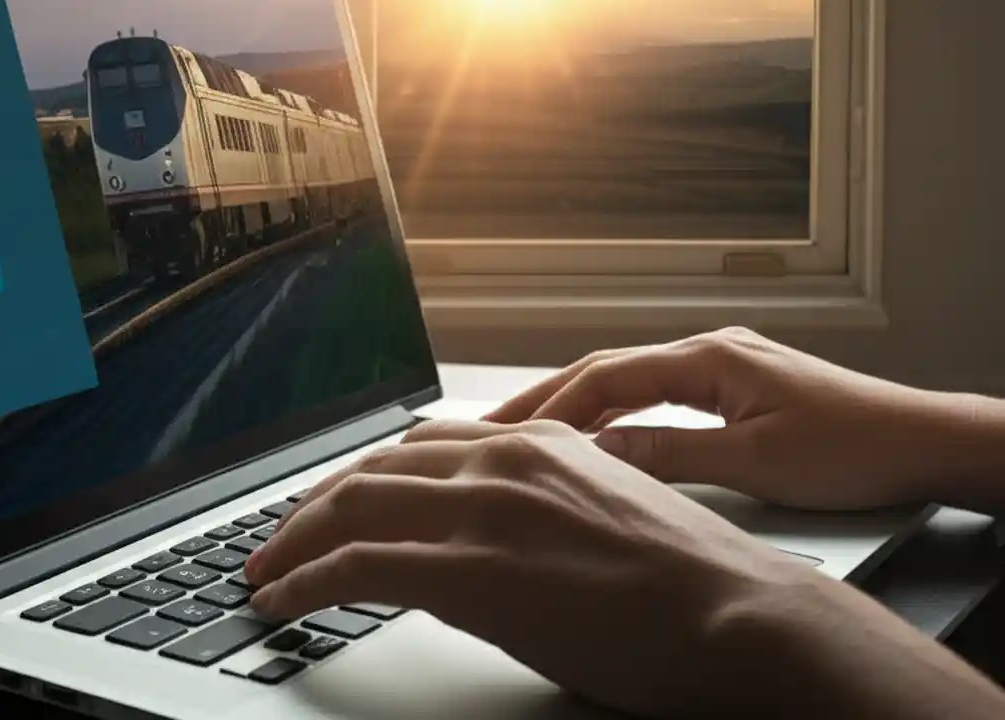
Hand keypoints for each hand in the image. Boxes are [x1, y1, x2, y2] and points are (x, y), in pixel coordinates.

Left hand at [245, 419, 819, 715]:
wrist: (741, 617)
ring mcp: (484, 510)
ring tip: (264, 573)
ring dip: (292, 542)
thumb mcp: (603, 513)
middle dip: (311, 506)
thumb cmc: (690, 582)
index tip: (329, 505)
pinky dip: (305, 581)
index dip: (359, 477)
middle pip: (372, 468)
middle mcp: (502, 458)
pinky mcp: (471, 570)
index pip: (417, 444)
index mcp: (536, 441)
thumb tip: (477, 535)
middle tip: (279, 539)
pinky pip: (357, 566)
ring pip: (351, 508)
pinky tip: (283, 601)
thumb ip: (533, 506)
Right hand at [486, 327, 985, 510]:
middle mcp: (711, 350)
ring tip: (531, 429)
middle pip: (608, 367)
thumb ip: (669, 454)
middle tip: (494, 424)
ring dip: (580, 402)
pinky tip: (600, 431)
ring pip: (631, 378)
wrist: (922, 442)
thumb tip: (600, 452)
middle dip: (549, 396)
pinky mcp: (737, 386)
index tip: (510, 432)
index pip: (608, 376)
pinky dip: (619, 409)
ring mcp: (725, 365)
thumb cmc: (854, 449)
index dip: (553, 406)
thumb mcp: (751, 463)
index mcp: (709, 358)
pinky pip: (659, 392)